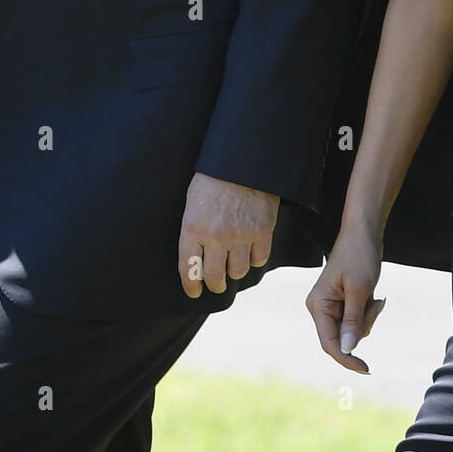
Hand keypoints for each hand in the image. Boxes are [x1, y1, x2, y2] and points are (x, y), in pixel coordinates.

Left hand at [178, 172, 279, 297]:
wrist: (244, 160)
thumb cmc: (213, 179)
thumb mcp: (193, 203)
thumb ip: (193, 231)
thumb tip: (196, 259)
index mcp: (193, 227)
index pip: (189, 269)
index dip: (191, 286)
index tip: (194, 291)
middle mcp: (216, 236)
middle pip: (215, 277)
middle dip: (215, 284)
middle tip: (216, 283)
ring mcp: (241, 234)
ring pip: (238, 271)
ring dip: (235, 269)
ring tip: (234, 260)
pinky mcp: (263, 230)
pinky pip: (259, 259)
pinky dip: (255, 258)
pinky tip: (251, 249)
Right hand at [305, 224, 386, 373]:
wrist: (363, 234)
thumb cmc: (359, 256)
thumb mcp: (360, 290)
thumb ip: (353, 321)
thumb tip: (347, 350)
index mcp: (318, 305)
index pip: (329, 343)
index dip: (346, 359)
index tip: (366, 369)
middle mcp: (320, 308)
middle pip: (343, 338)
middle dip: (364, 325)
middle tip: (376, 304)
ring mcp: (331, 306)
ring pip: (353, 330)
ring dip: (369, 317)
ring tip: (375, 296)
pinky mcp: (343, 303)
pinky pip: (358, 320)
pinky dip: (369, 312)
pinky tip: (374, 296)